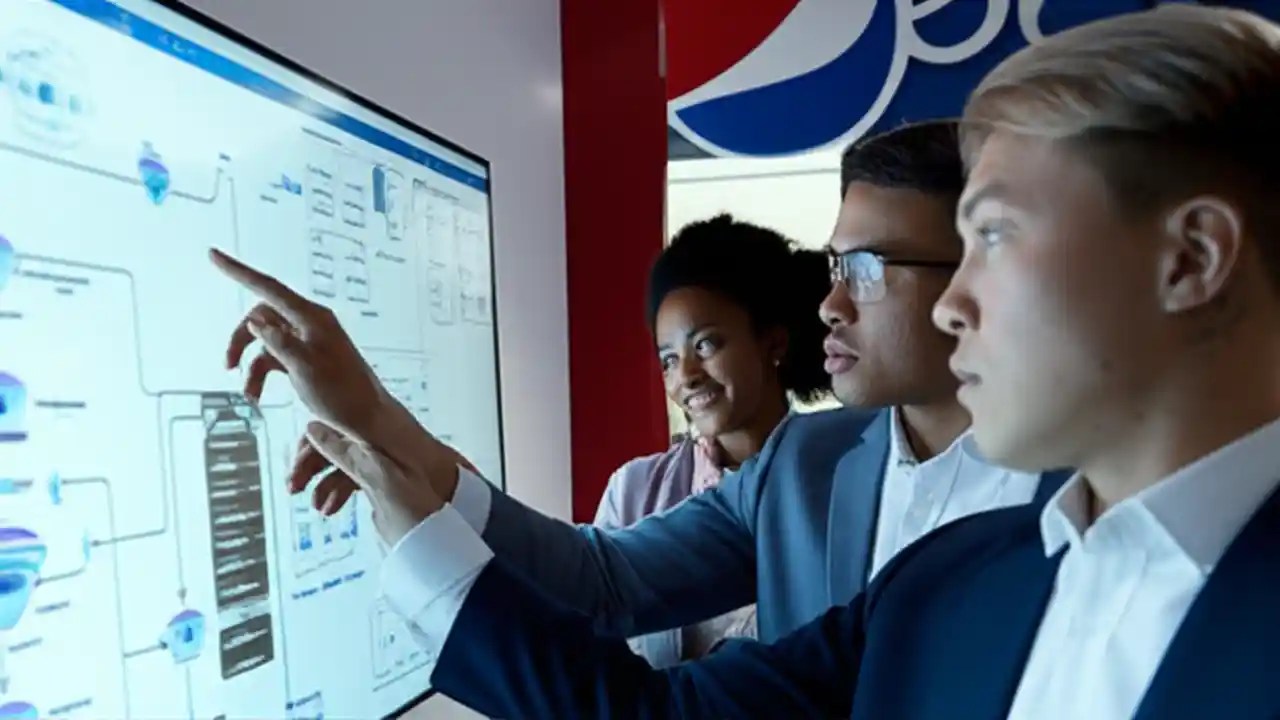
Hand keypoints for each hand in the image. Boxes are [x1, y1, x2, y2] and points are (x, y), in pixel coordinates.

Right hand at [210, 248, 468, 513]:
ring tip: (250, 395)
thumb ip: (279, 343)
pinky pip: (273, 356)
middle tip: (228, 366)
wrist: (367, 419)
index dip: (238, 271)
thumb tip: (255, 320)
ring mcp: (307, 340)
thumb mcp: (306, 369)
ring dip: (251, 364)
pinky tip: (257, 395)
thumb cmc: (342, 395)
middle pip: (261, 316)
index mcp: (312, 318)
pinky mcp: (306, 358)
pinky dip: (261, 373)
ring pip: (264, 339)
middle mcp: (310, 323)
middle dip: (240, 339)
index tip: (212, 255)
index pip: (268, 288)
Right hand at [297, 430, 480, 516]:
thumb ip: (348, 455)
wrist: (447, 541)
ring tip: (315, 507)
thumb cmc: (422, 509)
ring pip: (345, 464)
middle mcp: (384, 446)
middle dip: (313, 464)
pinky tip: (330, 508)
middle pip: (339, 444)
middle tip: (292, 487)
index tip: (296, 463)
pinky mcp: (387, 487)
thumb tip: (315, 429)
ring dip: (324, 482)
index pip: (338, 426)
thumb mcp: (381, 480)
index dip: (314, 441)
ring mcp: (386, 466)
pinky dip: (339, 492)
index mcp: (384, 437)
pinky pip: (356, 480)